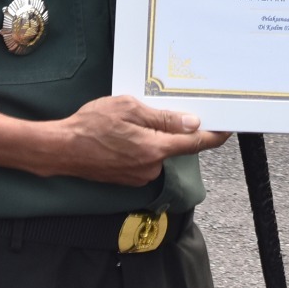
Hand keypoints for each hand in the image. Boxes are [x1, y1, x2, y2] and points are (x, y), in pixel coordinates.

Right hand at [43, 95, 227, 186]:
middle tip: (152, 110)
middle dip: (170, 129)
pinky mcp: (128, 179)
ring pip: (158, 151)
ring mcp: (139, 176)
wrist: (60, 149)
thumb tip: (192, 123)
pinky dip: (140, 146)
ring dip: (152, 137)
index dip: (215, 135)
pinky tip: (121, 136)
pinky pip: (144, 159)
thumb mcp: (129, 109)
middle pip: (175, 145)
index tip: (227, 128)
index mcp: (155, 148)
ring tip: (127, 123)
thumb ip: (163, 118)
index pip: (196, 144)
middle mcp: (151, 167)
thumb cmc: (91, 125)